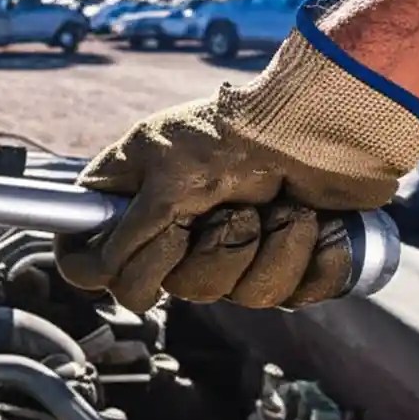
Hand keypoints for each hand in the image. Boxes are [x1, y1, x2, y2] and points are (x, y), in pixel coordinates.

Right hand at [55, 30, 418, 311]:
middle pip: (166, 289)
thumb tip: (104, 275)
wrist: (328, 123)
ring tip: (284, 208)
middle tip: (232, 209)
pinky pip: (287, 295)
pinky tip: (317, 225)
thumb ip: (129, 232)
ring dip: (263, 250)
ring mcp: (228, 249)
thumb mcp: (167, 176)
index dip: (102, 268)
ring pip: (228, 296)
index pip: (90, 262)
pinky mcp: (282, 262)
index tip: (133, 254)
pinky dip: (308, 258)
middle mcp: (175, 231)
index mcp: (134, 201)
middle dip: (209, 251)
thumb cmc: (240, 134)